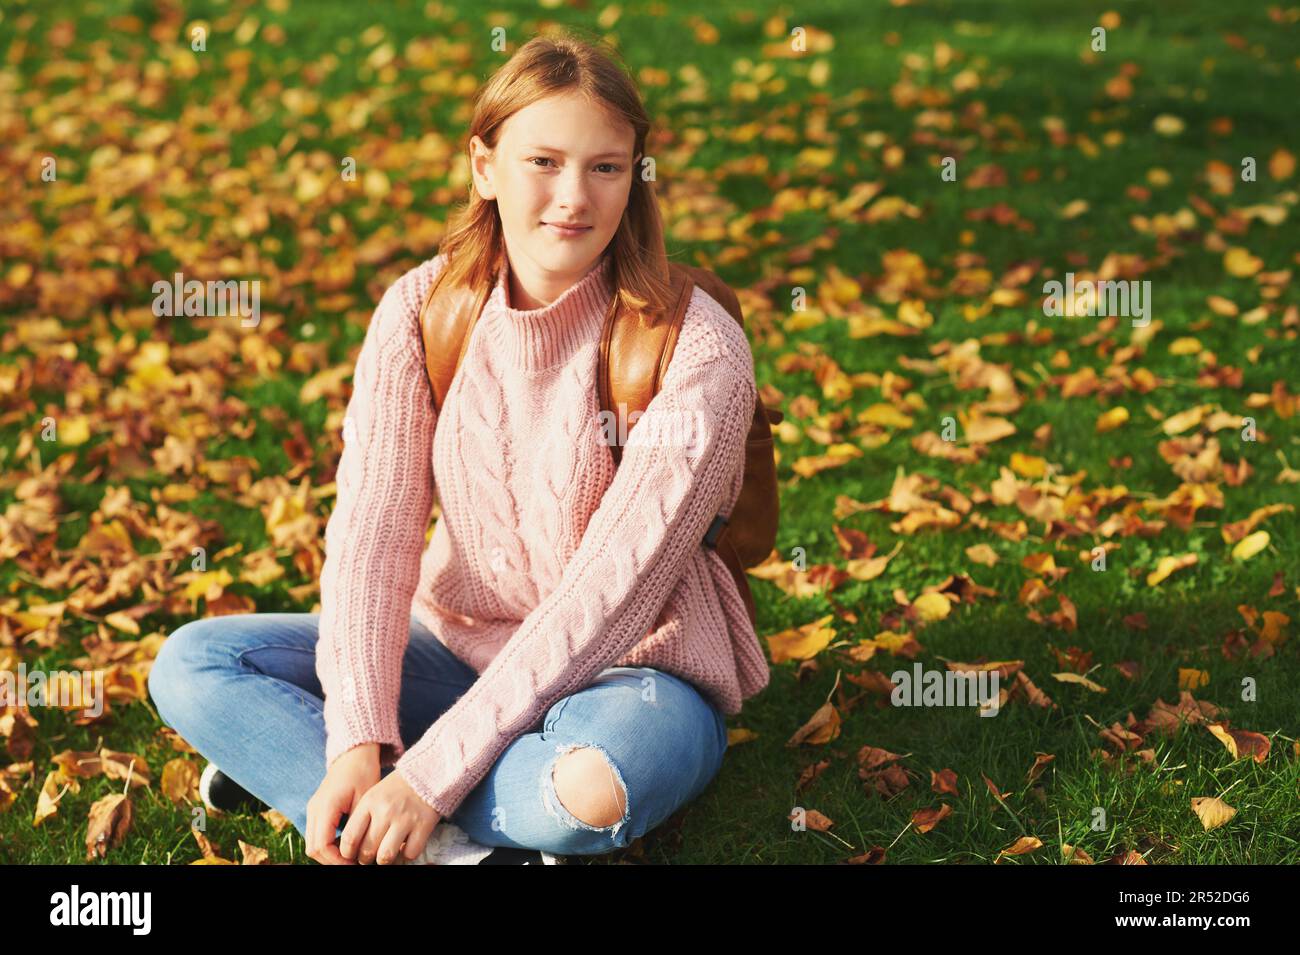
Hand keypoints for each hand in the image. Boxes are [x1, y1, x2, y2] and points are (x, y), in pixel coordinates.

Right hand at [306, 742, 380, 864]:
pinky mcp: (317, 810)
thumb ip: (358, 826)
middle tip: (354, 863)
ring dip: (329, 854)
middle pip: (313, 849)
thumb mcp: (365, 800)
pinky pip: (317, 835)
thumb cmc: (363, 773)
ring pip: (313, 844)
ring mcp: (313, 810)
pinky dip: (328, 845)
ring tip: (351, 856)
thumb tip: (360, 851)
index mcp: (325, 807)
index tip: (354, 862)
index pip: (321, 845)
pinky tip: (347, 845)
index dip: (336, 860)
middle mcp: (314, 809)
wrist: (354, 754)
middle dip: (331, 860)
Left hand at [339, 768, 441, 864]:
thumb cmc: (394, 789)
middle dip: (365, 859)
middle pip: (367, 851)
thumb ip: (361, 820)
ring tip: (385, 854)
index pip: (350, 837)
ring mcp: (406, 818)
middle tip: (368, 856)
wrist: (425, 773)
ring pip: (386, 856)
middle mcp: (386, 811)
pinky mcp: (424, 825)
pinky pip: (410, 854)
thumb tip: (351, 849)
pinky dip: (406, 855)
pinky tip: (405, 846)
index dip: (347, 853)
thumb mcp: (373, 796)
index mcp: (369, 802)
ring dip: (384, 860)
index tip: (351, 854)